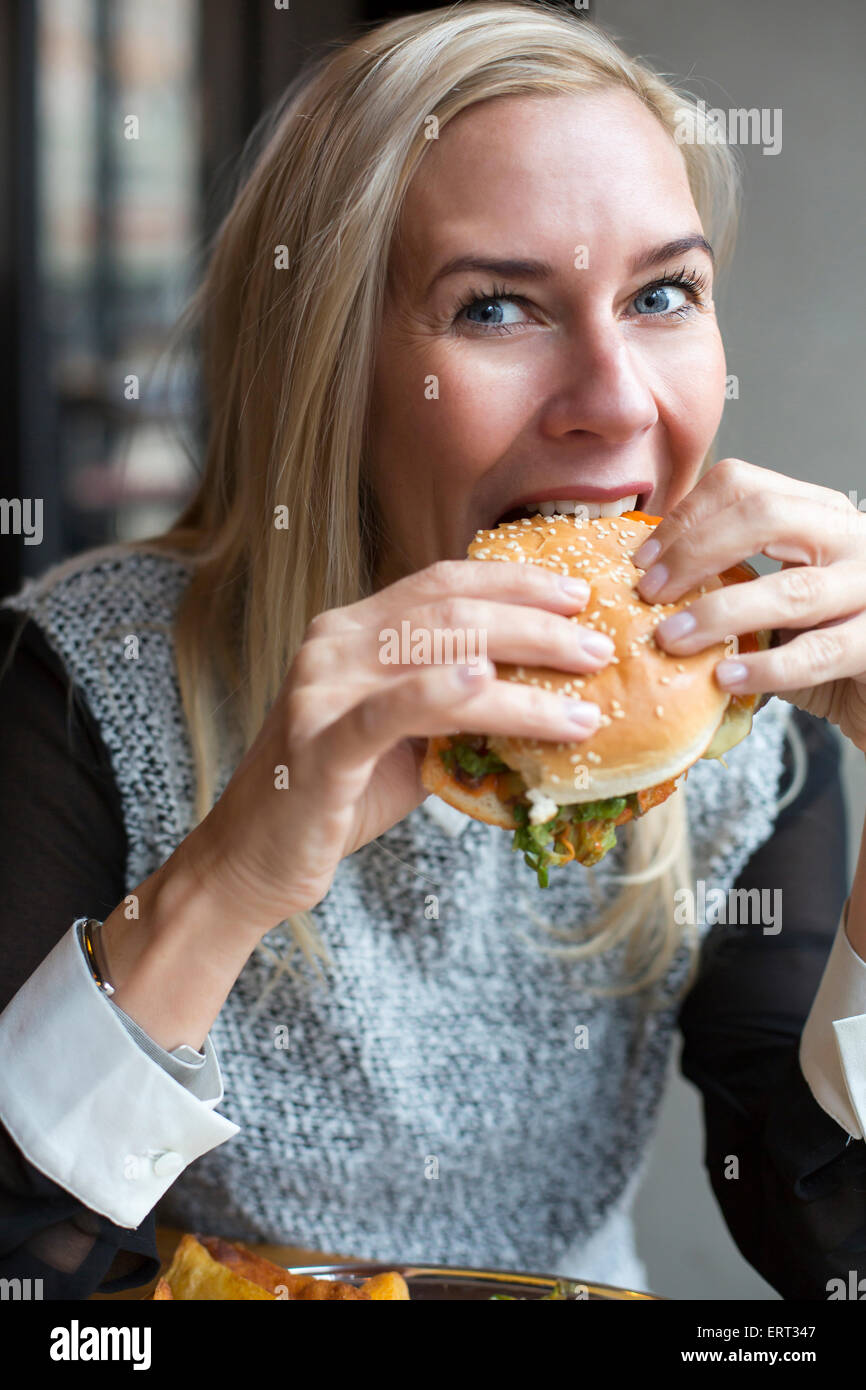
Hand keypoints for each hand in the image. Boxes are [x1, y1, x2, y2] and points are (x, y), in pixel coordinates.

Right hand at [184, 560, 614, 936]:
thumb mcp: (406, 739)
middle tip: (598, 645)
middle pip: (449, 611)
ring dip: (521, 669)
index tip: (575, 594)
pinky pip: (390, 711)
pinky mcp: (320, 747)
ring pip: (435, 654)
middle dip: (534, 622)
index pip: (442, 584)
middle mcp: (333, 646)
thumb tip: (546, 694)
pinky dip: (443, 691)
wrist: (257, 861)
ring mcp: (321, 692)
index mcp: (352, 632)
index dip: (512, 581)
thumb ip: (456, 706)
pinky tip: (490, 682)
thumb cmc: (339, 797)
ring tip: (583, 689)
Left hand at [632, 458, 865, 752]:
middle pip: (765, 516)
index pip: (742, 485)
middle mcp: (849, 537)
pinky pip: (819, 653)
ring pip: (791, 589)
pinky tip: (726, 679)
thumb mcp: (771, 597)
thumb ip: (728, 578)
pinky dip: (766, 668)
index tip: (641, 562)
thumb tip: (645, 579)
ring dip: (719, 613)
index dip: (684, 518)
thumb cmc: (820, 641)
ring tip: (671, 639)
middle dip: (694, 552)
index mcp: (816, 513)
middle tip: (649, 593)